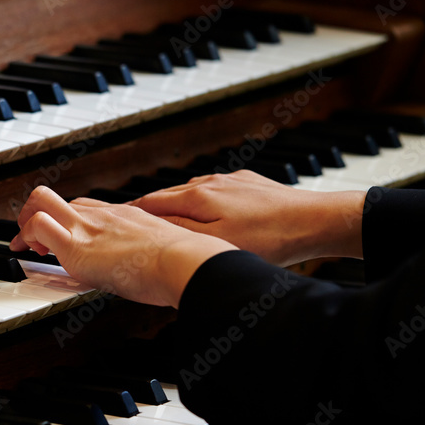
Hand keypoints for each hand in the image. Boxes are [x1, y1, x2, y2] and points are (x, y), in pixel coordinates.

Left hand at [10, 186, 236, 307]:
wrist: (184, 261)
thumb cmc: (184, 264)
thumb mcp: (169, 253)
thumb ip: (160, 257)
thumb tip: (169, 276)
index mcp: (124, 217)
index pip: (87, 206)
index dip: (69, 219)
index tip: (64, 238)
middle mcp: (103, 216)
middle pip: (60, 198)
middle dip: (38, 214)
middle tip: (34, 238)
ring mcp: (88, 227)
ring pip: (41, 200)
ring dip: (25, 223)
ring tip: (26, 245)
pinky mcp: (77, 246)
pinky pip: (38, 224)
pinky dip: (26, 235)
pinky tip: (30, 253)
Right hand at [129, 170, 366, 265]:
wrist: (315, 219)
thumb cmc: (271, 238)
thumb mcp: (218, 243)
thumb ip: (181, 234)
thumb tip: (150, 227)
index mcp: (197, 198)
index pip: (150, 203)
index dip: (127, 212)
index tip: (109, 218)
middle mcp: (209, 183)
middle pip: (166, 194)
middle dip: (144, 206)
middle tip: (124, 217)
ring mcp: (229, 181)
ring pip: (188, 191)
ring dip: (170, 202)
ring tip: (156, 215)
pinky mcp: (247, 183)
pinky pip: (212, 190)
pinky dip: (196, 200)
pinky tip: (200, 209)